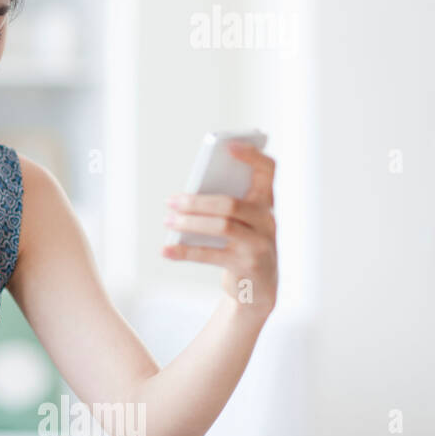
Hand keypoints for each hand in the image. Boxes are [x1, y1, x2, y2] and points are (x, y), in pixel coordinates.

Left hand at [162, 141, 277, 311]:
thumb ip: (223, 206)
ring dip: (189, 222)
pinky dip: (185, 252)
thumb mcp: (239, 223)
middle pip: (231, 203)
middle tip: (171, 201)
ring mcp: (260, 244)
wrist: (257, 289)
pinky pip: (211, 255)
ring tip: (168, 221)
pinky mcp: (248, 266)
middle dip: (196, 201)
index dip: (252, 156)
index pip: (268, 171)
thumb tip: (186, 197)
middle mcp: (267, 221)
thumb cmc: (241, 246)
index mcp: (265, 203)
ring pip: (222, 226)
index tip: (228, 146)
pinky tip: (166, 249)